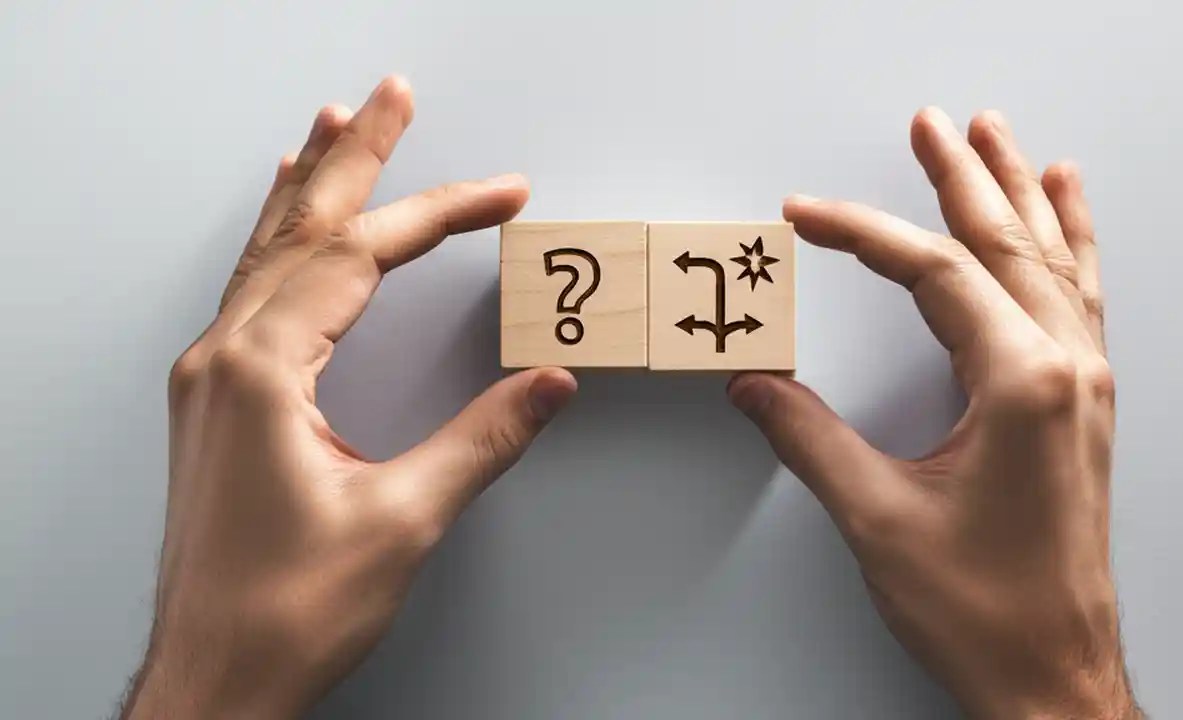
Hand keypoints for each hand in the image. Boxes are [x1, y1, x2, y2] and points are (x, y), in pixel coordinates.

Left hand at [123, 77, 576, 718]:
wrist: (213, 679)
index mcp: (262, 373)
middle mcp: (224, 360)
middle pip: (301, 228)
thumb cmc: (286, 611)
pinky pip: (250, 291)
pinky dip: (281, 242)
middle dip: (355, 156)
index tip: (500, 194)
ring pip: (266, 253)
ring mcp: (211, 379)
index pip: (361, 258)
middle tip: (392, 95)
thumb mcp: (403, 519)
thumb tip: (548, 382)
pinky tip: (288, 225)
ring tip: (337, 127)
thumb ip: (482, 439)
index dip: (437, 214)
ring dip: (311, 186)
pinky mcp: (216, 404)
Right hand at [730, 109, 1138, 718]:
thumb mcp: (876, 517)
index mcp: (1022, 384)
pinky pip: (1078, 299)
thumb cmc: (981, 610)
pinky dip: (1069, 245)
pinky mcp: (1081, 408)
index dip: (864, 234)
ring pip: (1051, 261)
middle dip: (963, 176)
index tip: (807, 215)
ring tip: (998, 140)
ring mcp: (1084, 387)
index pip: (935, 275)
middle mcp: (1066, 370)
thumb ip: (809, 437)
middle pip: (1007, 244)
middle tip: (931, 123)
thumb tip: (755, 383)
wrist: (1051, 677)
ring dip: (1020, 194)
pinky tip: (1066, 216)